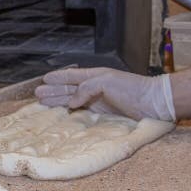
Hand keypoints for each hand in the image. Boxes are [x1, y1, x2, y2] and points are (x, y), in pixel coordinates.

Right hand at [35, 67, 175, 121]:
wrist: (152, 103)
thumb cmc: (131, 89)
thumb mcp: (104, 82)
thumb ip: (84, 89)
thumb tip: (70, 103)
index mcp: (94, 76)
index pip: (71, 76)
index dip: (58, 77)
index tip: (44, 78)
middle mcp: (95, 88)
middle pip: (68, 89)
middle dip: (53, 91)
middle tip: (38, 94)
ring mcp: (99, 101)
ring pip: (73, 101)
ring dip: (58, 101)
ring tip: (44, 103)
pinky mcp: (103, 114)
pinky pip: (82, 112)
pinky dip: (70, 113)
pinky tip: (63, 114)